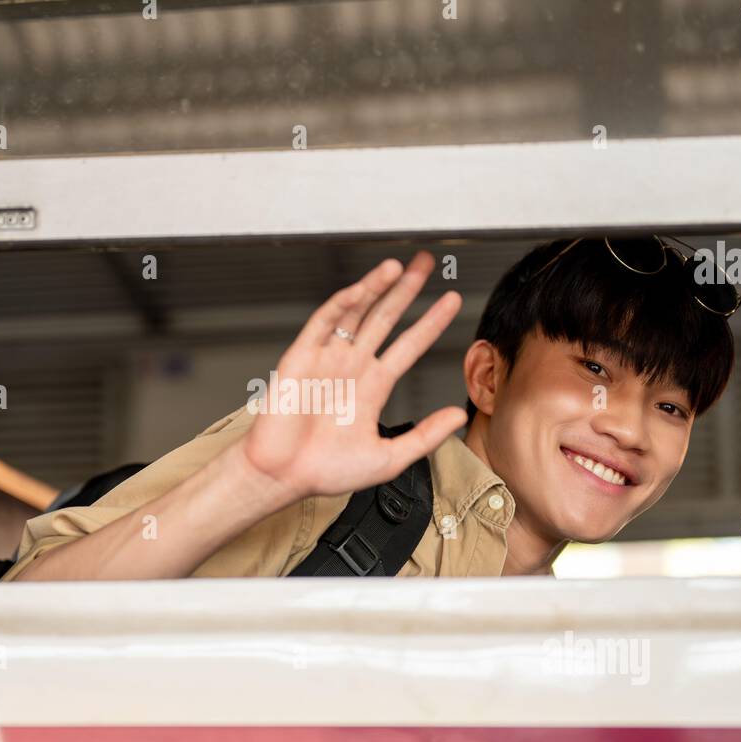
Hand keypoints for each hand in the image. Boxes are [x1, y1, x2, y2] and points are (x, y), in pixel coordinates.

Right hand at [238, 250, 467, 499]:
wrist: (283, 477)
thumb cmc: (325, 471)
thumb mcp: (388, 458)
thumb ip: (424, 436)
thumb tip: (458, 416)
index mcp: (372, 387)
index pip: (408, 346)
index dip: (430, 323)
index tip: (451, 302)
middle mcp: (351, 367)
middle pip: (385, 318)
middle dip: (406, 291)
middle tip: (425, 264)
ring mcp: (327, 359)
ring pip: (357, 313)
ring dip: (375, 288)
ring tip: (397, 267)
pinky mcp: (302, 357)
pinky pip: (324, 323)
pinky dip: (341, 305)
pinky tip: (361, 290)